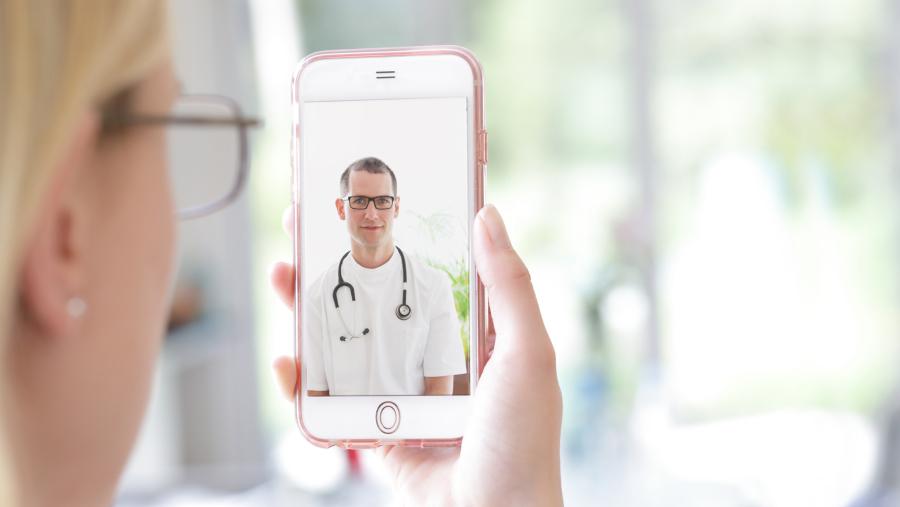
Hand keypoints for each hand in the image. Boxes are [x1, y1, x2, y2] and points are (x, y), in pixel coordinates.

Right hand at [270, 204, 562, 505]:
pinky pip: (330, 401)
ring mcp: (399, 393)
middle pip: (372, 301)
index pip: (424, 271)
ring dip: (307, 309)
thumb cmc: (522, 439)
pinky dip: (301, 382)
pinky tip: (287, 362)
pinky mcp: (375, 431)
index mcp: (468, 334)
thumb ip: (509, 286)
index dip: (392, 237)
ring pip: (344, 343)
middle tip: (304, 228)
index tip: (362, 206)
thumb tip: (489, 215)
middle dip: (335, 265)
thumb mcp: (526, 352)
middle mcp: (430, 357)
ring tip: (284, 275)